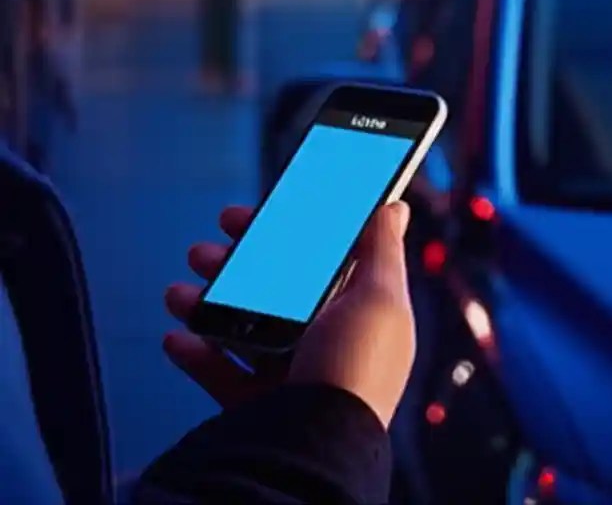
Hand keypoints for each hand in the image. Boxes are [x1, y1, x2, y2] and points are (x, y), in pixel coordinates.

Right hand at [164, 202, 416, 428]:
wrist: (317, 447)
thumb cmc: (355, 369)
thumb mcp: (379, 298)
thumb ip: (381, 250)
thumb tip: (393, 207)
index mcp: (361, 316)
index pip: (326, 264)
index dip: (293, 235)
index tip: (259, 212)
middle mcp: (330, 344)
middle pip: (277, 293)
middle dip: (236, 265)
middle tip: (205, 250)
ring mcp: (293, 377)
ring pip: (243, 330)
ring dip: (205, 305)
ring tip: (179, 292)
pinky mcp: (260, 408)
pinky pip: (221, 375)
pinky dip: (195, 355)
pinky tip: (176, 338)